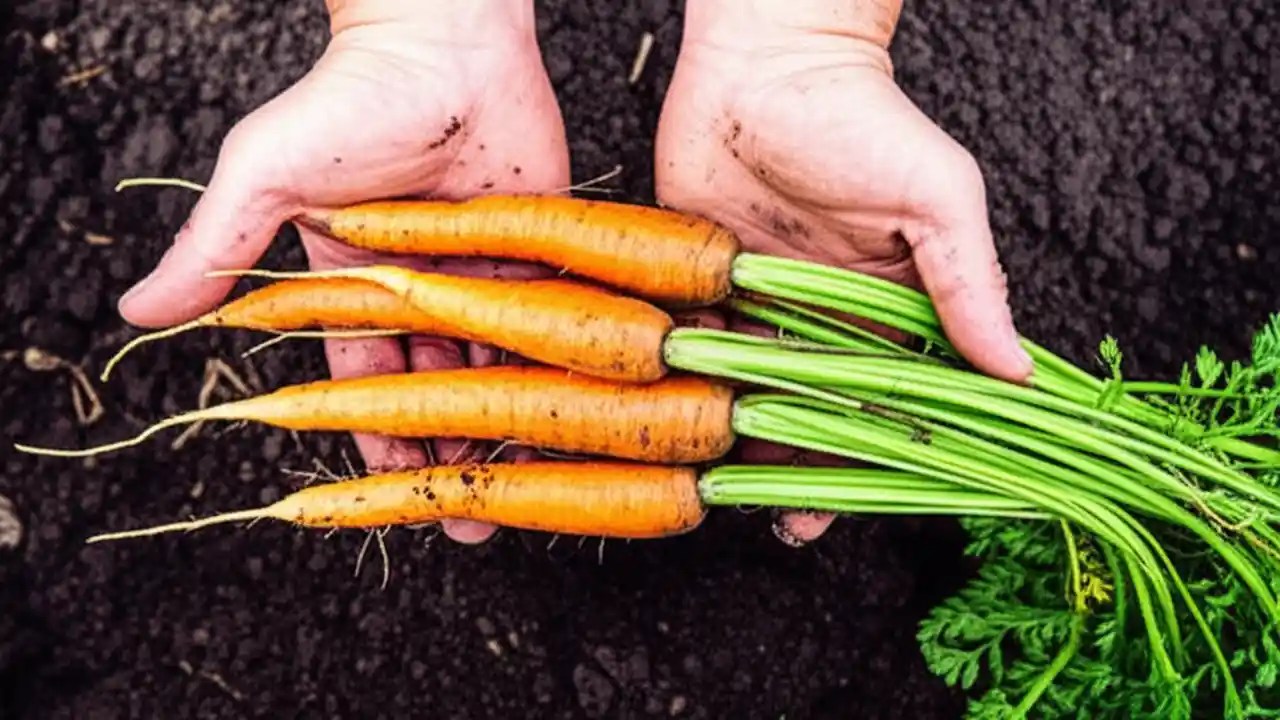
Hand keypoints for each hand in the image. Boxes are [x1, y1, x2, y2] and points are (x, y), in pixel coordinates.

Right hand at [116, 0, 570, 543]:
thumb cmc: (349, 99)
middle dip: (448, 450)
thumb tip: (136, 310)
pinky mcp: (539, 240)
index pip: (364, 374)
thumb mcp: (265, 178)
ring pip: (496, 362)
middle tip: (469, 517)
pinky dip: (558, 363)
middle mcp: (421, 281)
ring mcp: (483, 264)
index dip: (380, 434)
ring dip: (506, 424)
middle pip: (435, 383)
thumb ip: (214, 249)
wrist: (444, 37)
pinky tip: (570, 416)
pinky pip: (551, 315)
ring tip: (520, 486)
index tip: (402, 491)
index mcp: (352, 277)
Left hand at [656, 0, 1031, 544]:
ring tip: (721, 486)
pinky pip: (691, 348)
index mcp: (889, 308)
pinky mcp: (701, 279)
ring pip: (748, 392)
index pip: (887, 402)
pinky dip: (682, 386)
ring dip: (734, 439)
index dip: (873, 461)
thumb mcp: (938, 197)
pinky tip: (670, 423)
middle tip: (782, 517)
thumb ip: (969, 283)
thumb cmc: (864, 116)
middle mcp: (823, 317)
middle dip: (798, 471)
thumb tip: (1017, 374)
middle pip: (813, 412)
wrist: (765, 60)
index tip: (851, 509)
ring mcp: (759, 303)